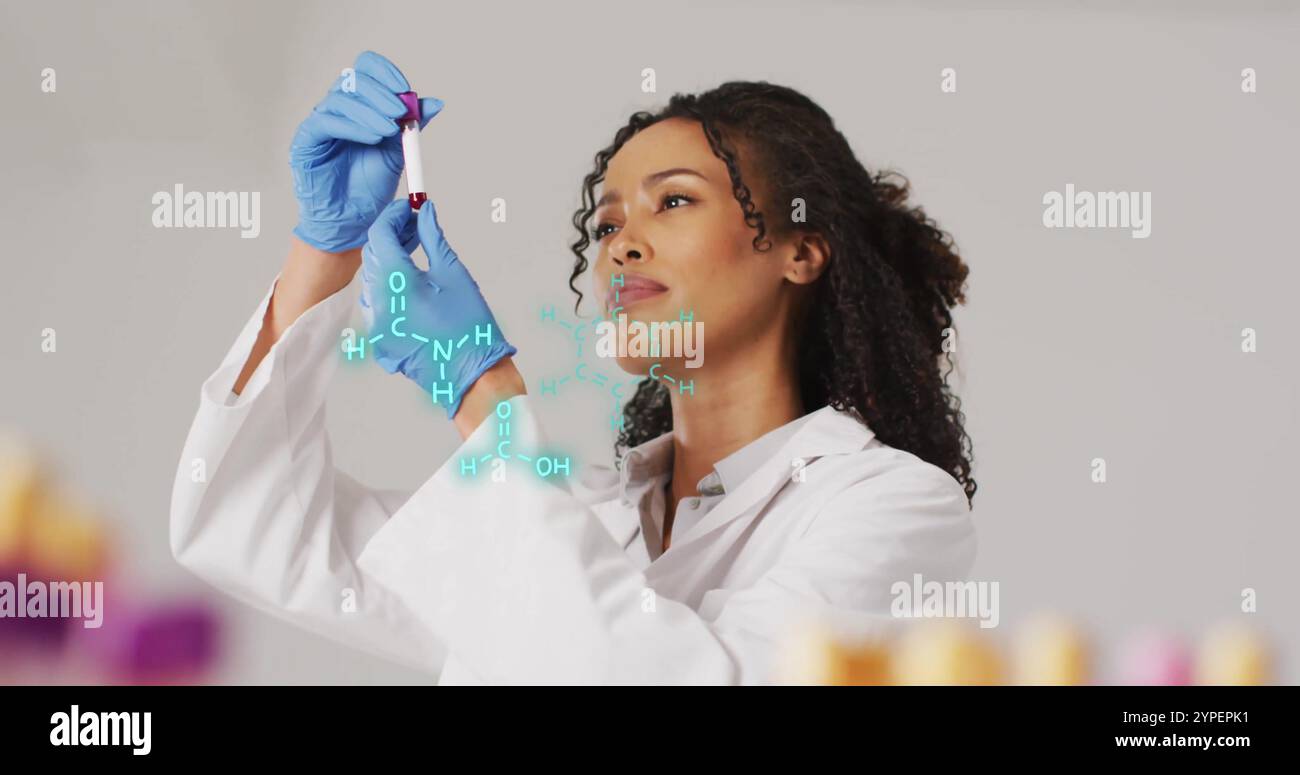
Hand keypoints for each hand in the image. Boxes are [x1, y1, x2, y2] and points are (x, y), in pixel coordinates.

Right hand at [290, 50, 443, 252]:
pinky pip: (326, 122)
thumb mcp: (398, 152)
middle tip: (401, 112)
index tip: (406, 90)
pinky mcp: (307, 139)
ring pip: (341, 98)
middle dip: (381, 93)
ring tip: (390, 130)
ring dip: (370, 111)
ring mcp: (320, 122)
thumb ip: (412, 125)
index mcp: (358, 105)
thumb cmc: (370, 187)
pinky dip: (353, 126)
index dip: (385, 73)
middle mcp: (337, 108)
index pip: (366, 70)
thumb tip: (435, 102)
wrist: (352, 221)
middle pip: (354, 79)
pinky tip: (373, 138)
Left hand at [360, 198, 517, 418]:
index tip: (408, 208)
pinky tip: (409, 285)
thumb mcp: (454, 274)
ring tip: (412, 253)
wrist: (471, 375)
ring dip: (387, 261)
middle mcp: (378, 304)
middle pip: (372, 256)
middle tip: (413, 225)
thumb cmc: (470, 328)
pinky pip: (376, 305)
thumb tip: (425, 213)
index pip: (380, 235)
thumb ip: (433, 238)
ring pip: (372, 281)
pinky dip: (388, 289)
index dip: (393, 216)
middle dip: (390, 236)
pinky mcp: (379, 341)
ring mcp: (376, 325)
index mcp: (397, 283)